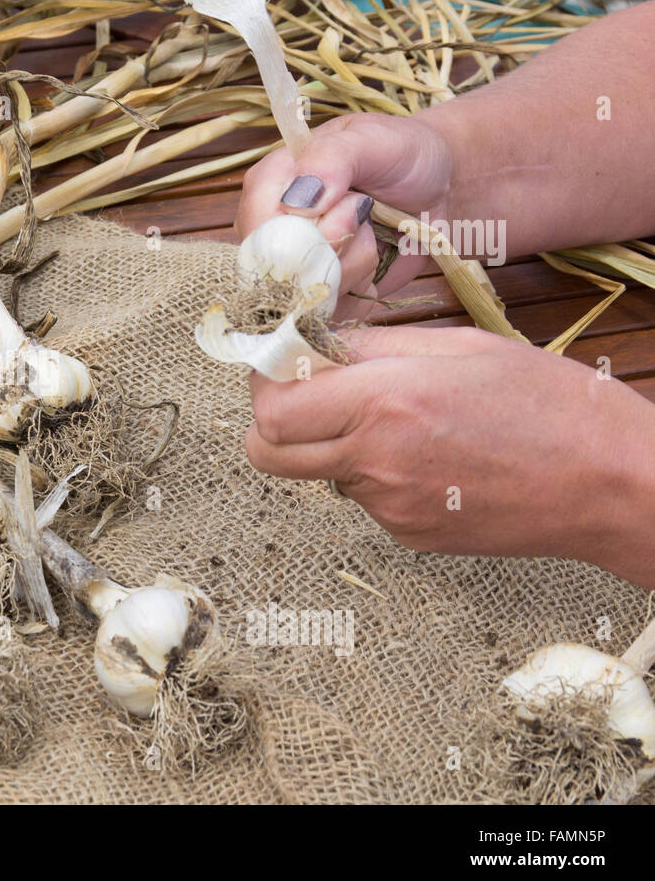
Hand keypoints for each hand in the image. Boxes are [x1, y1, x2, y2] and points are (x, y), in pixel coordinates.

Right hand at [236, 113, 455, 314]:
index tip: (354, 205)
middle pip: (280, 268)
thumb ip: (331, 159)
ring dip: (354, 268)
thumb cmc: (400, 155)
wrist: (436, 187)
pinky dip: (362, 290)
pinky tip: (374, 260)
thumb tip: (296, 201)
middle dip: (337, 249)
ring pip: (306, 295)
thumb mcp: (371, 140)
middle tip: (367, 217)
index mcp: (270, 184)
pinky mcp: (317, 295)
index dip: (306, 228)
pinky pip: (330, 313)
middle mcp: (269, 228)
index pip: (259, 223)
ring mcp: (290, 265)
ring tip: (373, 234)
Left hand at [244, 325, 654, 584]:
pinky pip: (363, 496)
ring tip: (400, 420)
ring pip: (318, 471)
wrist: (614, 484)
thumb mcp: (460, 347)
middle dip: (277, 420)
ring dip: (332, 442)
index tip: (285, 363)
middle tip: (313, 393)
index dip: (266, 383)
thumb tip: (316, 344)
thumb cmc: (550, 404)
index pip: (271, 409)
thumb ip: (374, 348)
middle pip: (268, 452)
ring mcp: (389, 508)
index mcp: (384, 404)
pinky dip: (376, 472)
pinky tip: (431, 455)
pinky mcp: (408, 535)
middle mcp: (375, 463)